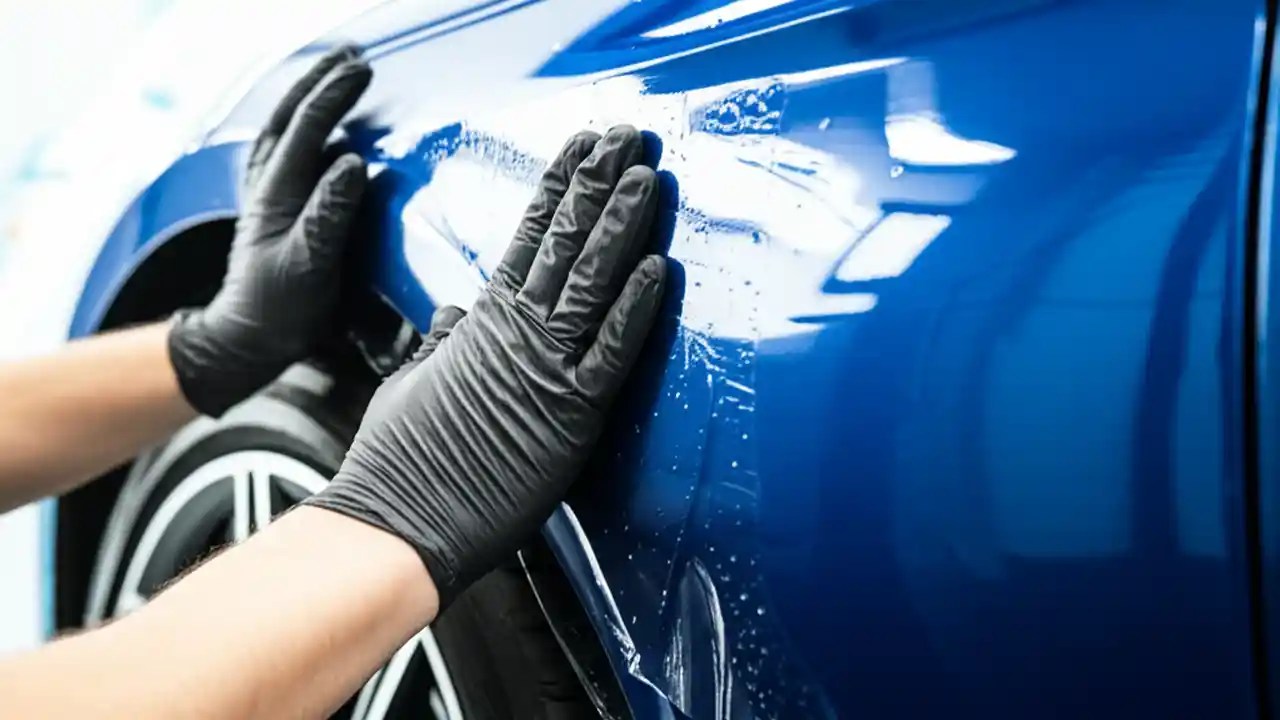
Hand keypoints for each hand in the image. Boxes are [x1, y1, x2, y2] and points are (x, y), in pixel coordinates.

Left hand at [168, 46, 370, 415]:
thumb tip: (354, 163)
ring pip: (285, 128)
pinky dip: (303, 125)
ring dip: (311, 96)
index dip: (334, 96)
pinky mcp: (275, 208)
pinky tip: (319, 124)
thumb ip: (330, 214)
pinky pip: (286, 150)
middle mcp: (268, 184)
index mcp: (278, 193)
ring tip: (339, 74)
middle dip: (322, 82)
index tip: (365, 71)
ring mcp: (268, 194)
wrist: (251, 338)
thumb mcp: (310, 266)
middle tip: (356, 57)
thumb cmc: (284, 309)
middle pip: (290, 116)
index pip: (307, 128)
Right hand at [305, 126, 665, 606]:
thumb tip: (456, 309)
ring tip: (647, 175)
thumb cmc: (401, 459)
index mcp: (483, 321)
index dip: (560, 188)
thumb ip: (441, 339)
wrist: (397, 519)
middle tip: (627, 134)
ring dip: (622, 226)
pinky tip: (659, 268)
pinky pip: (611, 352)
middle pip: (565, 243)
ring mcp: (545, 370)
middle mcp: (517, 332)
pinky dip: (635, 310)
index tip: (582, 147)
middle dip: (598, 184)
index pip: (529, 237)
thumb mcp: (415, 381)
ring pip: (590, 281)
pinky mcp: (571, 416)